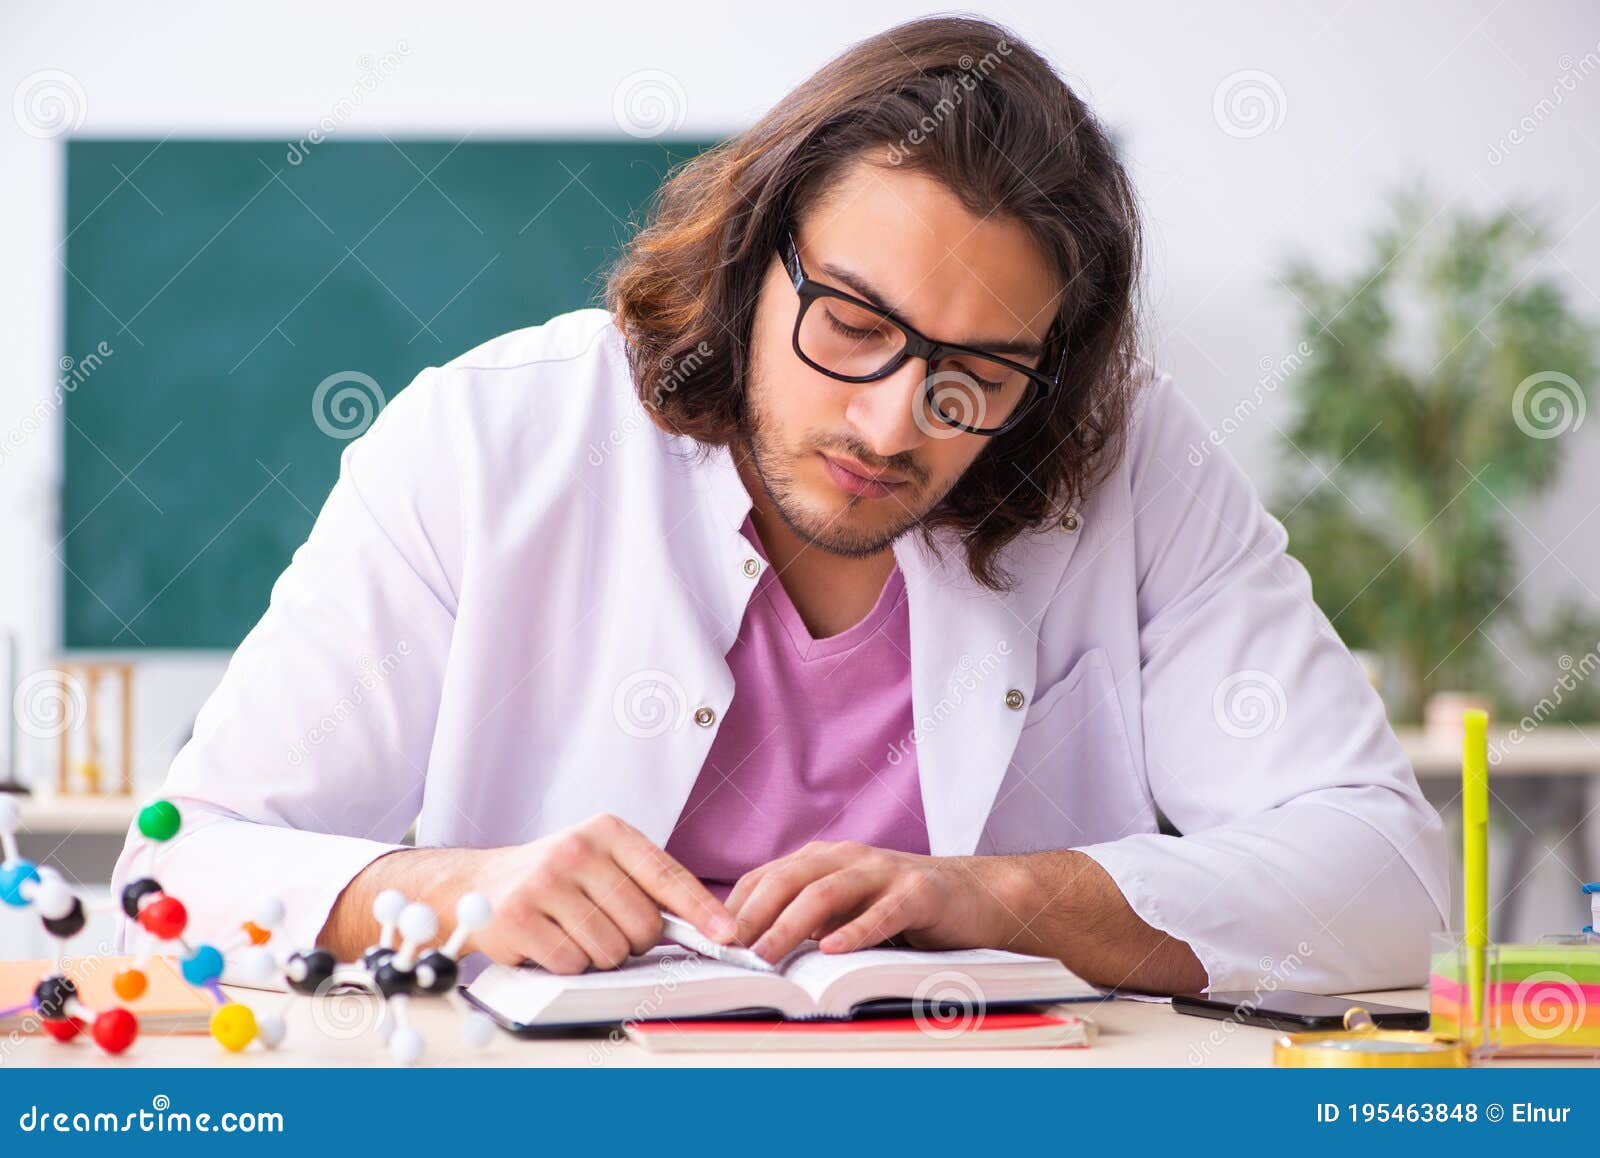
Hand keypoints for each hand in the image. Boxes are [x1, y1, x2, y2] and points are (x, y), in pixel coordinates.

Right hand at [470, 813, 735, 973]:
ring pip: (609, 950)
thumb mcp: (603, 861)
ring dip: (598, 956)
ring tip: (575, 932)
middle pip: (642, 924)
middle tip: (606, 927)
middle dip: (634, 941)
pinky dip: (568, 965)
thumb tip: (707, 926)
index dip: (701, 910)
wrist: (481, 883)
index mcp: (607, 831)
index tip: (728, 934)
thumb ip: (647, 885)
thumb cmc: (556, 878)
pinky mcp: (518, 916)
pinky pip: (571, 963)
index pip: (666, 875)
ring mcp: (545, 882)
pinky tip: (551, 942)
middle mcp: (577, 850)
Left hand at [725, 841, 1021, 964]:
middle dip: (754, 914)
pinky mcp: (917, 893)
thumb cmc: (901, 907)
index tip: (710, 939)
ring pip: (826, 892)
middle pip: (788, 879)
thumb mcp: (846, 909)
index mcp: (824, 860)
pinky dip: (854, 931)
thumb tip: (750, 949)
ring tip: (767, 954)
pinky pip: (880, 913)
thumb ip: (805, 920)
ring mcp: (884, 872)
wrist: (975, 895)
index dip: (735, 906)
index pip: (766, 877)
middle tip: (729, 949)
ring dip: (791, 926)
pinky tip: (832, 950)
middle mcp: (848, 857)